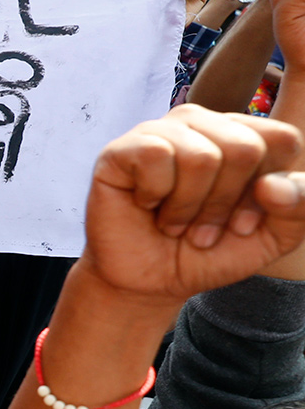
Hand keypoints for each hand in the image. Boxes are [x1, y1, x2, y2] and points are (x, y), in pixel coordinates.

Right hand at [80, 106, 304, 303]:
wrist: (150, 283)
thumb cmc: (208, 253)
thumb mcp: (273, 238)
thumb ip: (299, 207)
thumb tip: (273, 184)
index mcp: (243, 134)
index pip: (281, 139)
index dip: (267, 192)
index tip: (243, 221)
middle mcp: (203, 124)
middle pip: (245, 148)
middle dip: (225, 203)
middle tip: (202, 227)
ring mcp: (160, 132)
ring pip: (201, 156)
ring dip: (189, 207)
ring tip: (175, 222)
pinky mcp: (121, 149)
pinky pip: (156, 156)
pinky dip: (155, 196)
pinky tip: (146, 205)